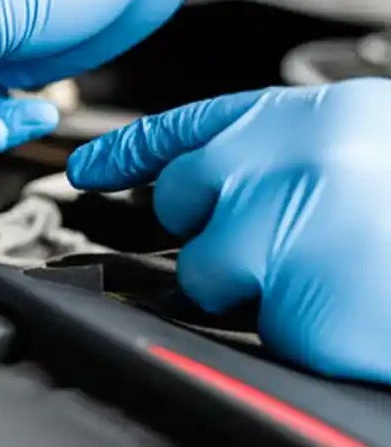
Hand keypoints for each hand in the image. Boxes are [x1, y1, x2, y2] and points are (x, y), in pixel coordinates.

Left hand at [68, 79, 390, 382]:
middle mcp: (278, 166)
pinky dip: (304, 328)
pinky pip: (264, 328)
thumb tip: (215, 177)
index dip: (129, 150)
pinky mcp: (296, 308)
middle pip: (180, 204)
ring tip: (342, 269)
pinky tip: (356, 303)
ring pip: (207, 273)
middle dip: (217, 229)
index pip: (184, 128)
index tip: (86, 171)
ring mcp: (281, 234)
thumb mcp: (367, 144)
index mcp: (303, 119)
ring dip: (260, 284)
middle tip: (299, 237)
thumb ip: (290, 150)